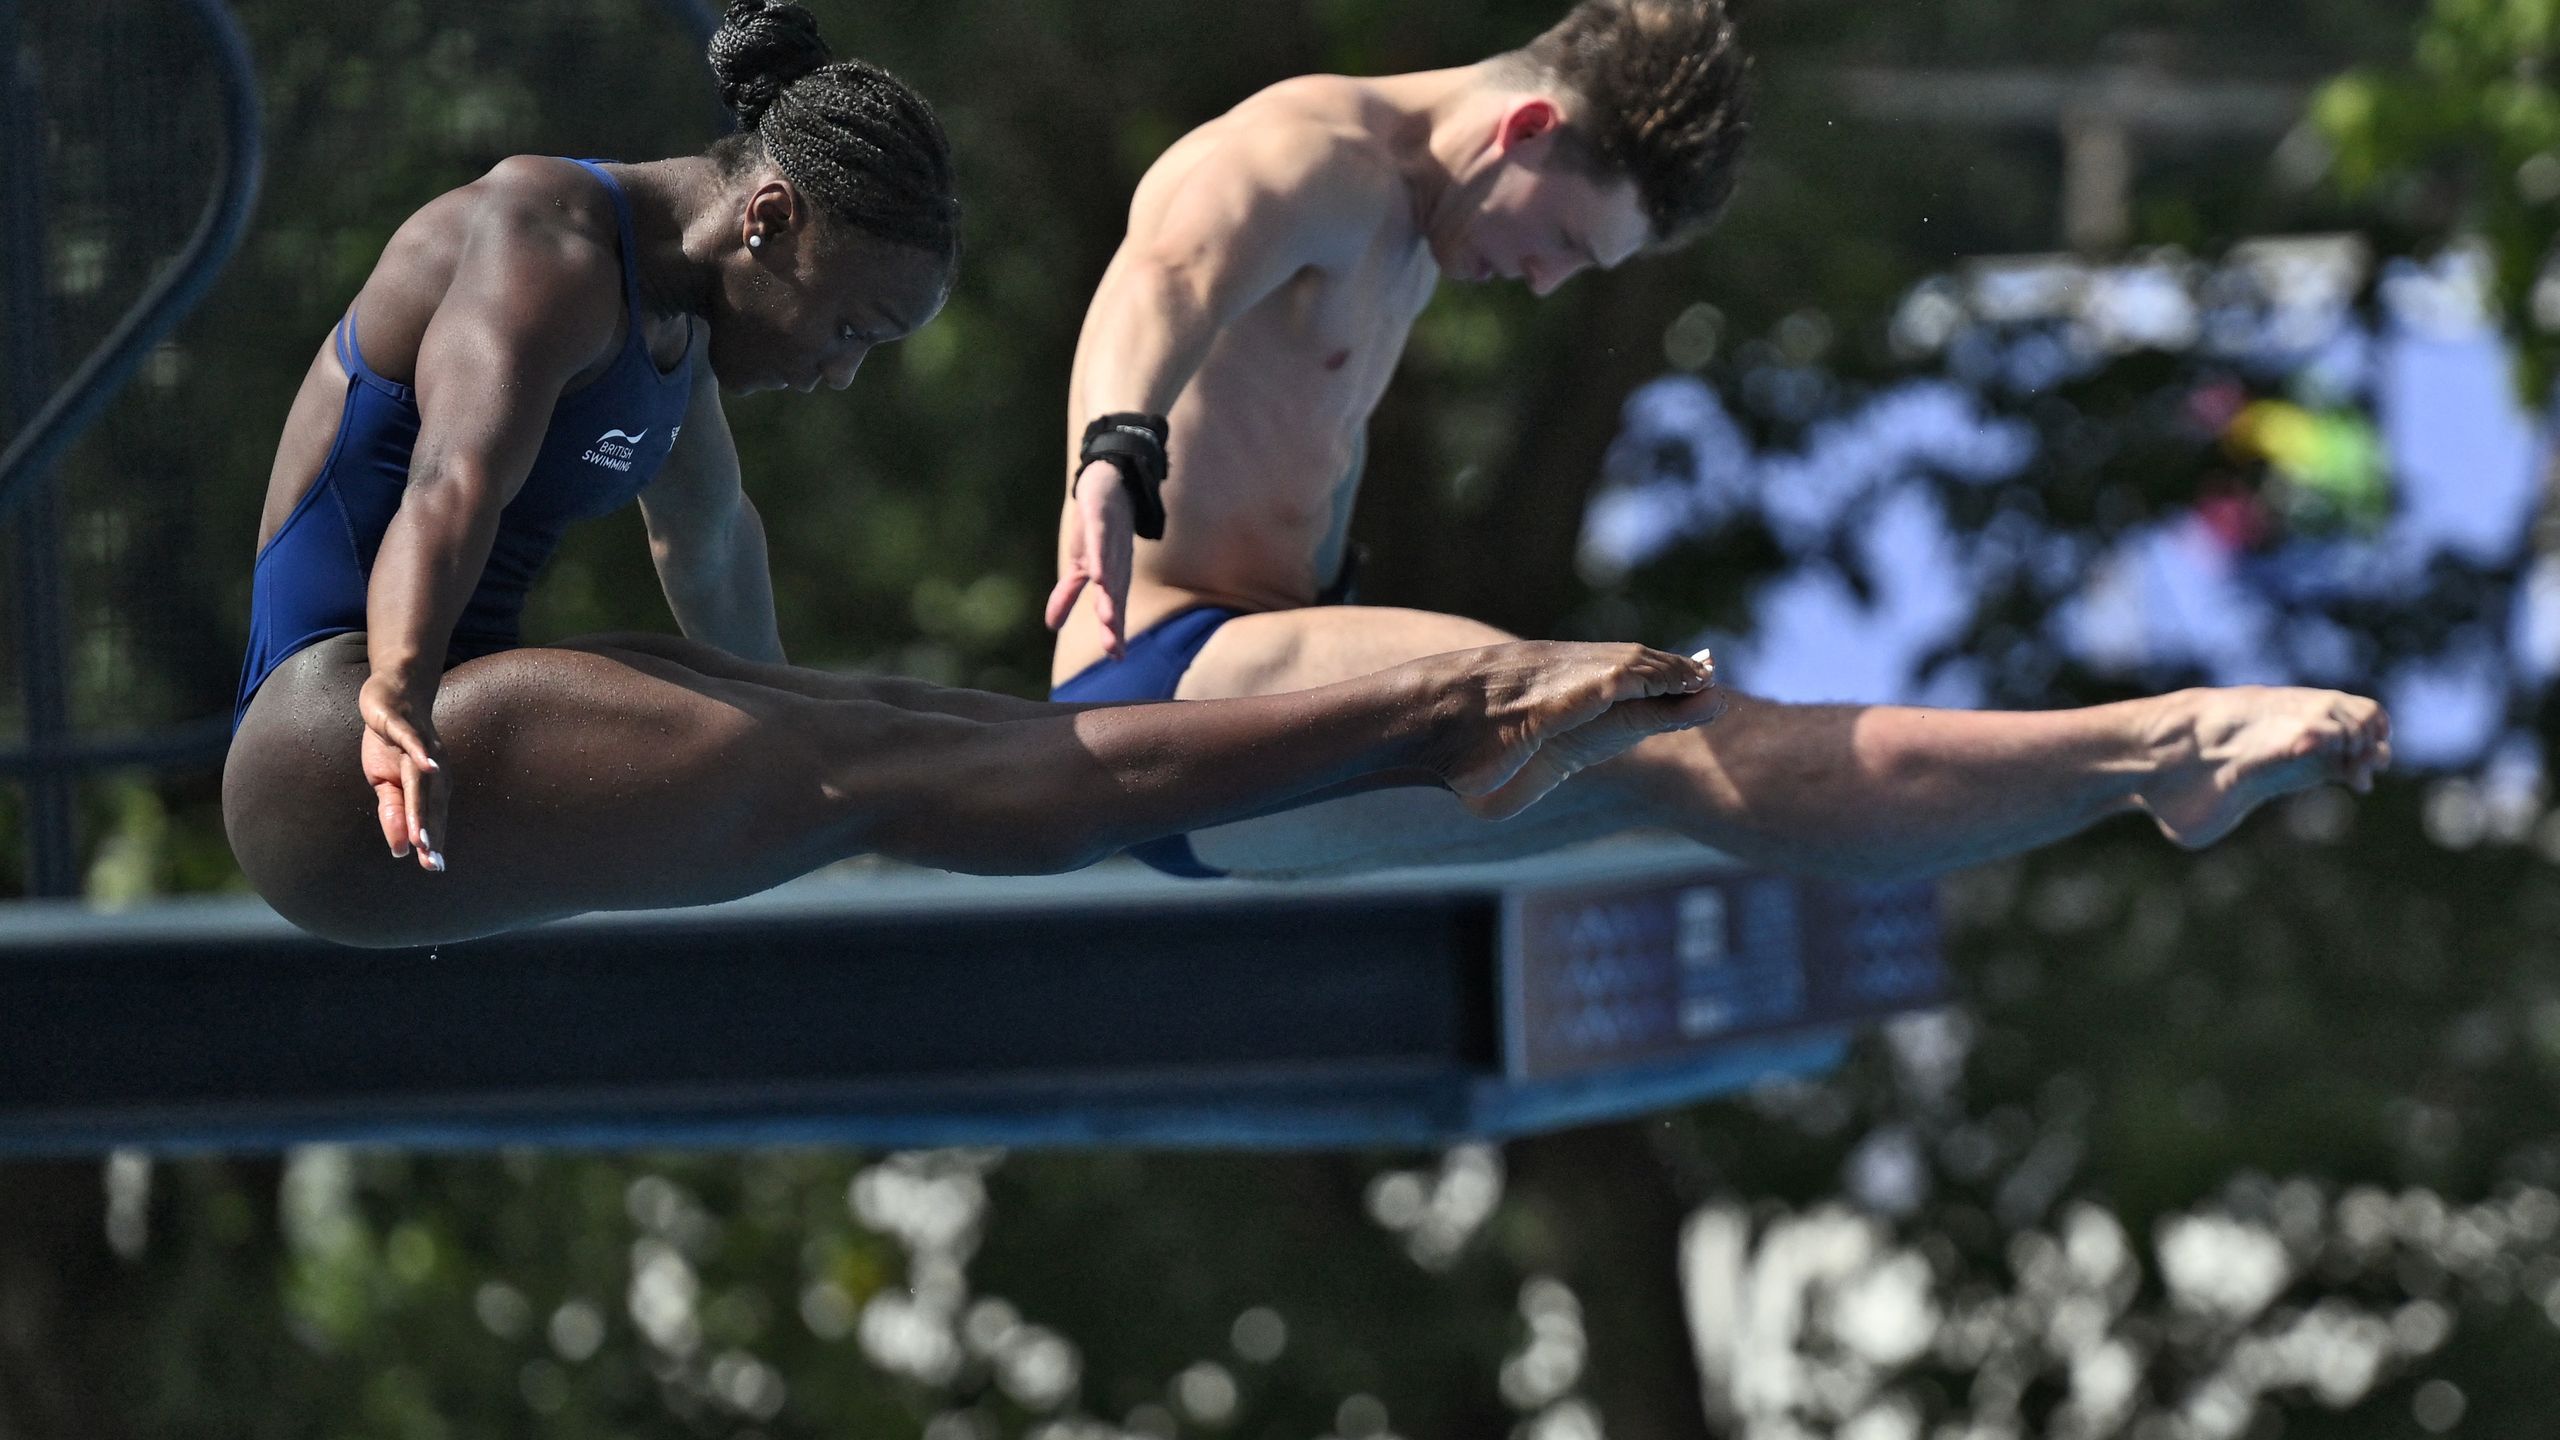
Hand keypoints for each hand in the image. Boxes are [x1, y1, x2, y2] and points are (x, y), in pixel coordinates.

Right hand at [357, 672, 446, 871]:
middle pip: (430, 803)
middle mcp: (431, 767)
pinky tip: (430, 766)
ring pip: (421, 779)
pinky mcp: (403, 724)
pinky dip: (422, 752)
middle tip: (430, 862)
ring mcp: (419, 745)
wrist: (392, 694)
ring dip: (422, 807)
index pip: (430, 816)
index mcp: (427, 783)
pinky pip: (413, 740)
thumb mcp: (384, 781)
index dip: (432, 840)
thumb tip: (400, 848)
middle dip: (430, 833)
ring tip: (422, 835)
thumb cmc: (391, 743)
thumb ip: (394, 812)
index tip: (434, 868)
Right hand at [1043, 458, 1136, 658]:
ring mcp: (1110, 540)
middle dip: (1114, 622)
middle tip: (1114, 648)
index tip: (1117, 659)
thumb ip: (1068, 595)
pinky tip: (1098, 575)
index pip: (1113, 608)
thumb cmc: (1099, 528)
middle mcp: (1115, 562)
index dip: (1116, 632)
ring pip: (1110, 570)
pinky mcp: (1100, 518)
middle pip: (1115, 595)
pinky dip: (1100, 557)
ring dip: (1110, 594)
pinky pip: (1101, 540)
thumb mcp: (1080, 564)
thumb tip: (1051, 626)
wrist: (1111, 482)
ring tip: (1106, 618)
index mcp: (1112, 575)